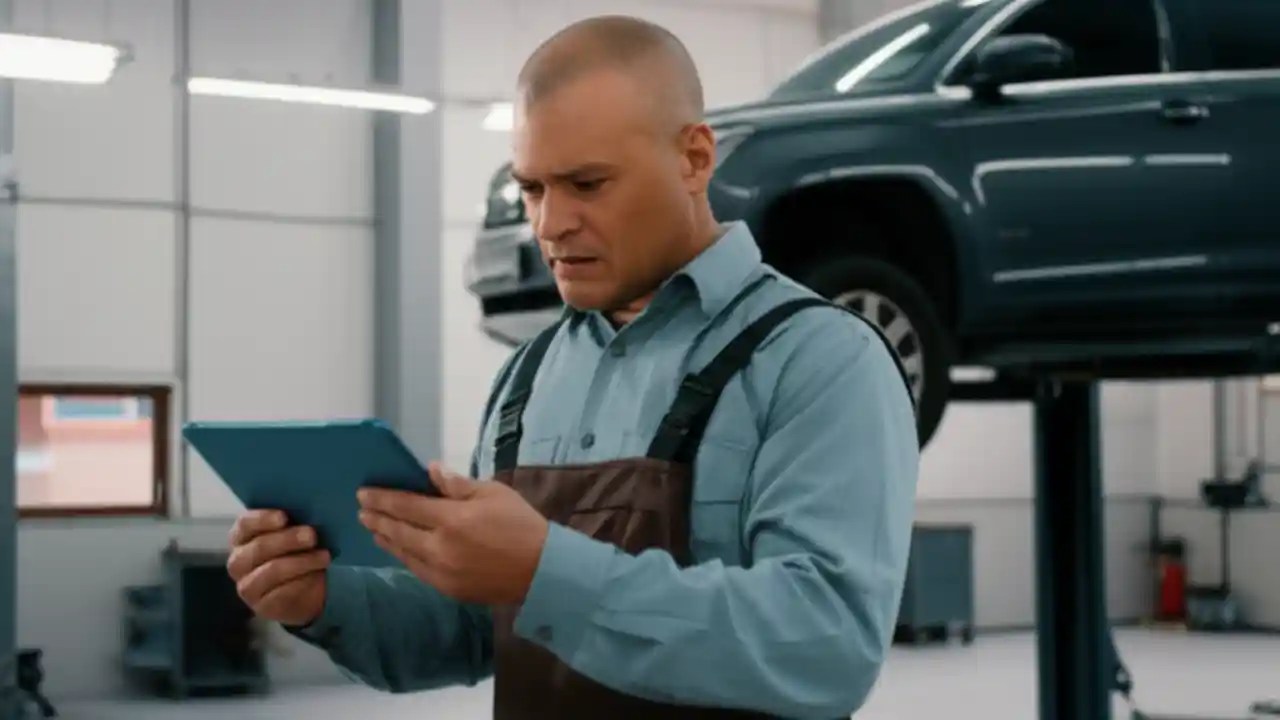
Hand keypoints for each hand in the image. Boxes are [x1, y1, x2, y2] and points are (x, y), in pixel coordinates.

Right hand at [226, 509, 330, 626]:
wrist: (304, 590)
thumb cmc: (296, 552)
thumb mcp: (293, 533)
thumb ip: (293, 521)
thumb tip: (310, 508)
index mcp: (242, 537)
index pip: (244, 524)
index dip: (262, 519)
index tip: (284, 516)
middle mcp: (238, 561)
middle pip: (259, 547)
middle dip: (288, 540)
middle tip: (311, 535)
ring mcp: (247, 586)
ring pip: (272, 570)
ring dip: (301, 562)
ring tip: (324, 556)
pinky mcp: (262, 606)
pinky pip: (281, 592)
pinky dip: (302, 581)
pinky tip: (316, 575)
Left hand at [357, 462, 548, 604]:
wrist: (541, 569)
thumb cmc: (519, 524)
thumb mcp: (492, 493)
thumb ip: (457, 484)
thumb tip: (429, 470)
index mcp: (452, 519)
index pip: (407, 505)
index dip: (383, 498)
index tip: (364, 493)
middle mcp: (440, 547)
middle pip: (399, 530)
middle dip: (378, 518)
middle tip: (361, 510)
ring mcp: (442, 571)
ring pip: (404, 553)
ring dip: (386, 539)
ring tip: (373, 529)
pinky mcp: (447, 589)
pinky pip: (417, 570)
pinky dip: (403, 557)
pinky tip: (397, 549)